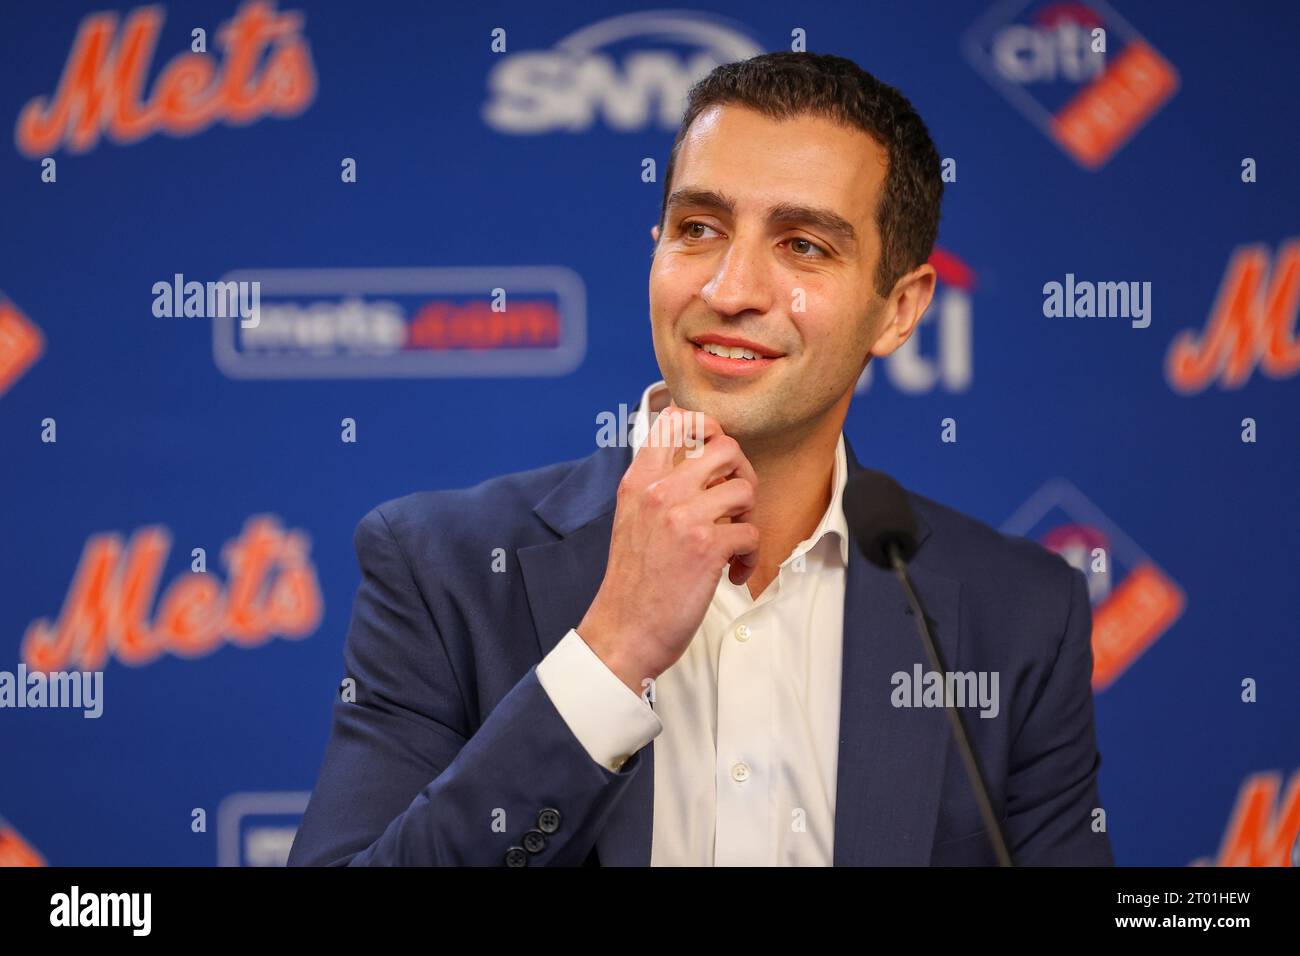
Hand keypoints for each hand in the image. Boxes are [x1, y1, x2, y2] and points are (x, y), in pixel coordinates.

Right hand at [576, 404, 758, 693]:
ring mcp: (683, 517)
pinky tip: (732, 572)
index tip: (715, 456)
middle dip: (742, 474)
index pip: (677, 419)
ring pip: (745, 489)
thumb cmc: (633, 581)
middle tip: (735, 504)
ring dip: (747, 518)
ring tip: (732, 542)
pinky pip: (752, 533)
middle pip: (726, 447)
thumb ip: (659, 486)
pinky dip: (749, 556)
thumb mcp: (632, 518)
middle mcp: (659, 490)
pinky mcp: (707, 547)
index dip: (709, 428)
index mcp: (639, 480)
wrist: (624, 631)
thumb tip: (703, 463)